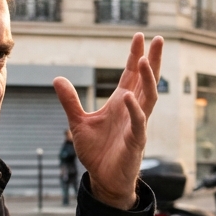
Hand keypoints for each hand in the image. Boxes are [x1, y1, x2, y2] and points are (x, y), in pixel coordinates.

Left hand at [54, 33, 162, 209]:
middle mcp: (132, 110)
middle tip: (158, 39)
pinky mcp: (135, 141)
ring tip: (145, 62)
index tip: (140, 37)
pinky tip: (128, 97)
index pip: (130, 75)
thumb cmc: (96, 152)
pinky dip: (134, 110)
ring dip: (148, 80)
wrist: (103, 179)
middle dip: (152, 60)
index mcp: (121, 103)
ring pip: (148, 98)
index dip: (135, 56)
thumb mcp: (78, 123)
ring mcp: (137, 125)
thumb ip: (70, 101)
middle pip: (146, 81)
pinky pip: (138, 123)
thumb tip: (57, 79)